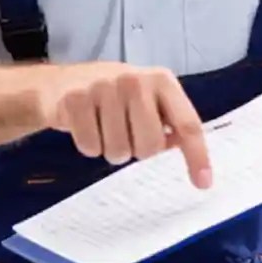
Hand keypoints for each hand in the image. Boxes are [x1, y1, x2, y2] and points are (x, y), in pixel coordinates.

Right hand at [37, 63, 212, 188]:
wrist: (58, 83)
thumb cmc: (111, 95)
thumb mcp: (145, 98)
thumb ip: (168, 119)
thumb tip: (182, 146)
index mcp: (160, 80)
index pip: (187, 124)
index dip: (197, 156)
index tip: (203, 183)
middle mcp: (134, 79)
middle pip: (151, 146)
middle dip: (138, 150)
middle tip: (125, 134)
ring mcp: (103, 88)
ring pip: (119, 151)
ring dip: (111, 150)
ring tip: (103, 128)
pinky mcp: (75, 100)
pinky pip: (91, 147)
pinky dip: (89, 146)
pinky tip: (85, 126)